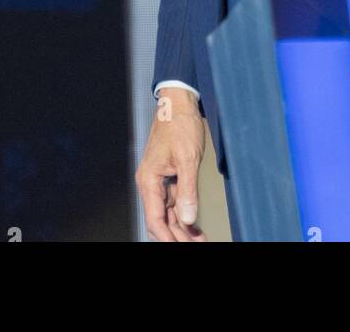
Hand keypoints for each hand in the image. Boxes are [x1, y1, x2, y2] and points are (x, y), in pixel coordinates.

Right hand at [135, 88, 207, 241]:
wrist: (180, 103)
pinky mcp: (170, 177)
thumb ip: (187, 190)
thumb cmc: (179, 124)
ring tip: (200, 240)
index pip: (155, 218)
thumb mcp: (187, 158)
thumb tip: (187, 218)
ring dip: (183, 229)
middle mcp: (151, 183)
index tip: (182, 247)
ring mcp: (160, 181)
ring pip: (169, 214)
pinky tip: (196, 227)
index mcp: (149, 179)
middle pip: (161, 220)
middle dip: (177, 237)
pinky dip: (186, 216)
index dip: (167, 238)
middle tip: (197, 246)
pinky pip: (176, 203)